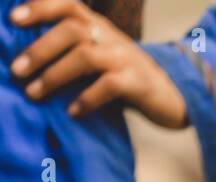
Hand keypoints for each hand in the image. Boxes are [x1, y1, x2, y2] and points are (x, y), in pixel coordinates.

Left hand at [9, 0, 186, 127]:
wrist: (175, 97)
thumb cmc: (129, 79)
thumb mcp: (103, 55)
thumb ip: (75, 50)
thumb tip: (29, 60)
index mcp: (100, 27)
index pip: (69, 5)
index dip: (41, 7)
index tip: (13, 20)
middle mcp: (112, 37)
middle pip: (72, 30)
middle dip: (40, 49)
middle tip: (17, 71)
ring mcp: (127, 59)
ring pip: (85, 57)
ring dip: (55, 75)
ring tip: (35, 93)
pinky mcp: (139, 83)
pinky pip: (109, 86)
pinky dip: (86, 99)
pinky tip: (73, 112)